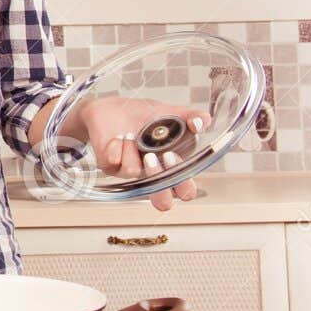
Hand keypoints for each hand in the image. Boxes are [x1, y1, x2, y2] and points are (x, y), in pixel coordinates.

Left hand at [79, 96, 202, 211]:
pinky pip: (114, 161)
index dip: (184, 184)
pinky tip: (117, 136)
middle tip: (152, 156)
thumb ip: (192, 117)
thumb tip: (202, 121)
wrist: (112, 106)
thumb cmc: (143, 116)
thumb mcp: (172, 114)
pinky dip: (117, 144)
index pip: (185, 192)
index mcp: (171, 167)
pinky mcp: (109, 166)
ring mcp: (129, 173)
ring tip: (130, 133)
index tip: (173, 155)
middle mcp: (151, 175)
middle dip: (160, 182)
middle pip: (163, 203)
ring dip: (132, 147)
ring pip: (134, 172)